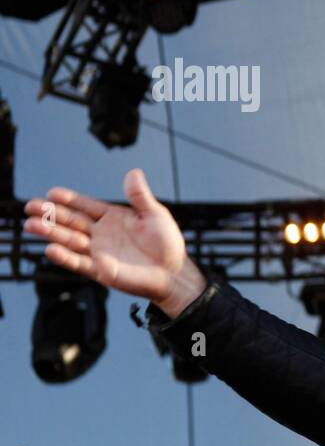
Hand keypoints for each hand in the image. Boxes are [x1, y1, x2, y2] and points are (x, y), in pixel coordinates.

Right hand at [23, 168, 206, 317]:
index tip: (52, 192)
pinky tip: (51, 249)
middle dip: (51, 214)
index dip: (69, 199)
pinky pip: (78, 263)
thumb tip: (133, 172)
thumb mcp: (155, 214)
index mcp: (112, 217)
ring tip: (31, 225)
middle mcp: (101, 234)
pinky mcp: (100, 270)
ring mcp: (98, 252)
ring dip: (50, 233)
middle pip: (71, 221)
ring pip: (69, 240)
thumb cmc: (167, 243)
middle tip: (31, 206)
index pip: (85, 206)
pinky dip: (64, 257)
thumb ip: (140, 196)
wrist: (173, 273)